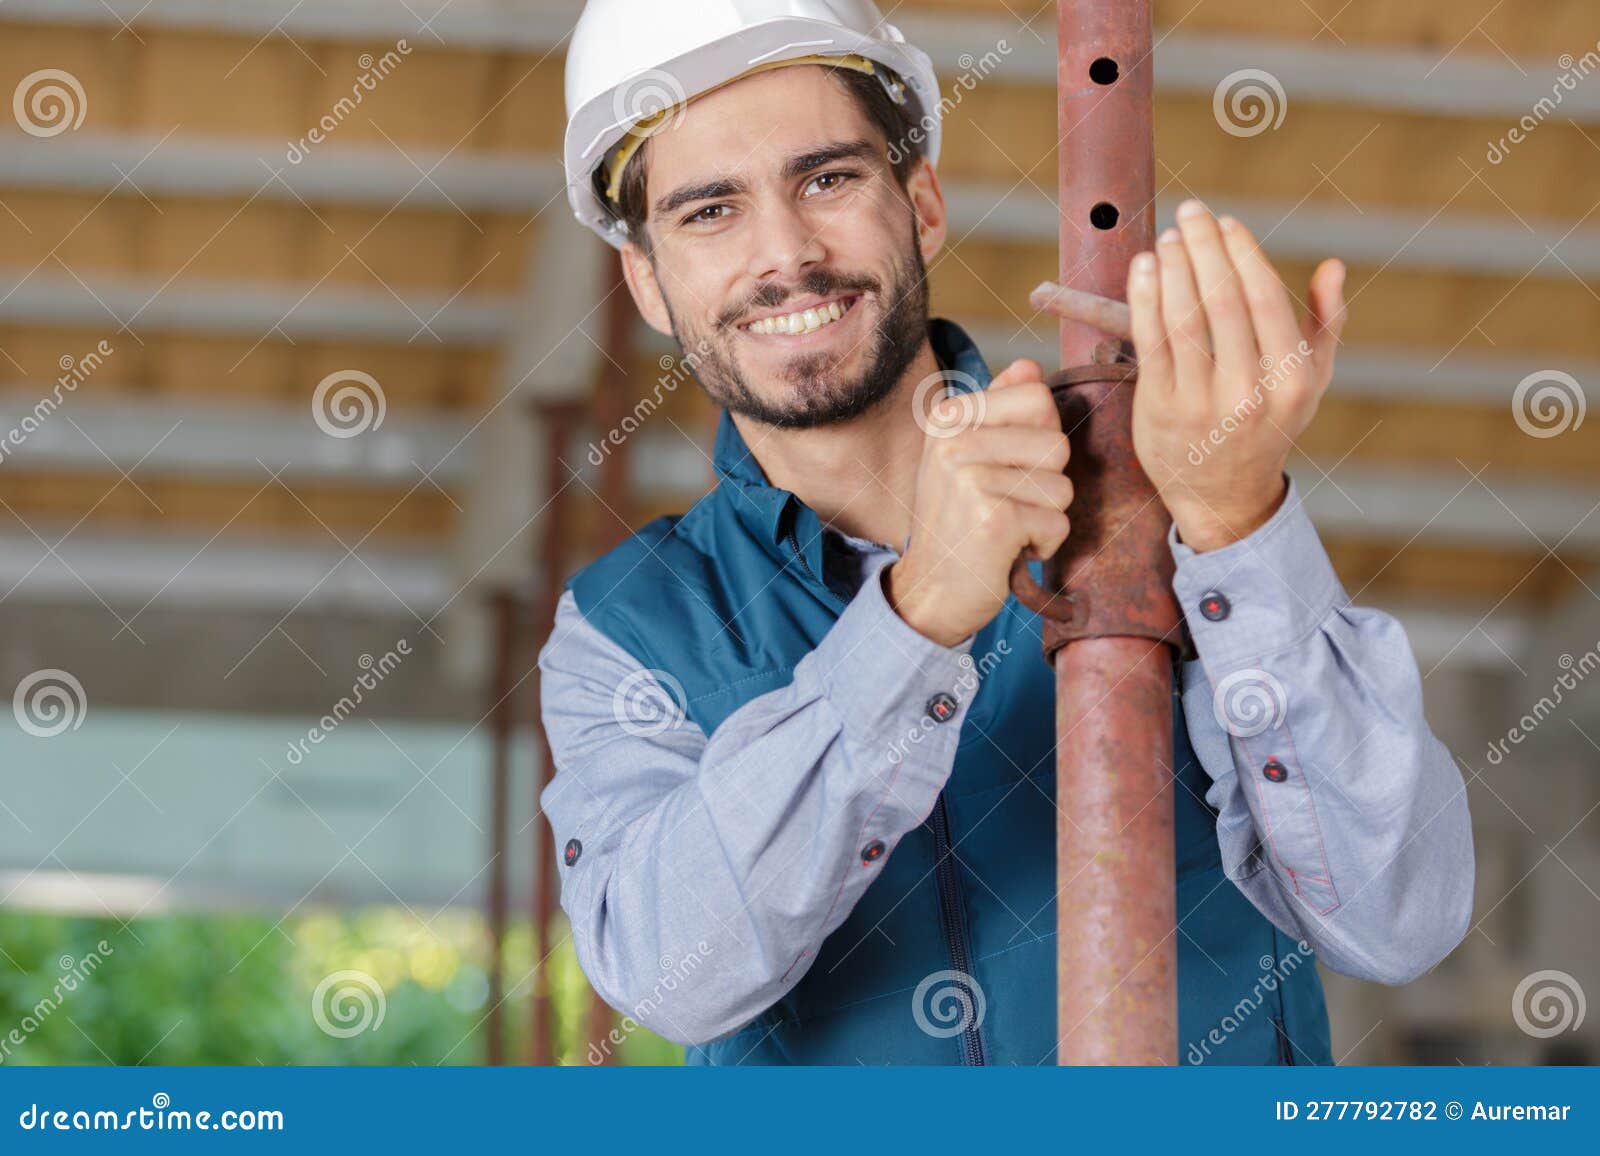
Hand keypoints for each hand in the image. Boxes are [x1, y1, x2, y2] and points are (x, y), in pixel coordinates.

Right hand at [887, 359, 1072, 645]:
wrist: (929, 591)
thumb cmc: (958, 522)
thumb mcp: (966, 457)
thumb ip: (998, 409)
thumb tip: (1029, 365)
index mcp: (949, 416)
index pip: (1038, 396)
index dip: (1040, 438)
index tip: (1007, 468)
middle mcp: (954, 441)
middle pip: (1057, 442)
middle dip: (1047, 481)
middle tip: (1006, 503)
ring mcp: (971, 478)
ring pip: (1063, 486)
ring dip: (1045, 516)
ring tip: (1006, 526)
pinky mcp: (993, 519)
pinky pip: (1057, 523)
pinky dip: (1042, 546)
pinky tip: (1007, 550)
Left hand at [1031, 200, 1345, 551]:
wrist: (1223, 494)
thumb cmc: (1270, 423)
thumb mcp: (1311, 381)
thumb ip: (1326, 322)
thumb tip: (1332, 266)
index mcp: (1291, 380)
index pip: (1264, 299)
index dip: (1241, 252)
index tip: (1226, 222)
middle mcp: (1247, 392)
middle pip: (1220, 301)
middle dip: (1202, 247)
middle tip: (1190, 212)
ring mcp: (1200, 402)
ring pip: (1182, 318)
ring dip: (1171, 267)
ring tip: (1167, 238)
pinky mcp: (1159, 407)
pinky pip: (1150, 341)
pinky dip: (1144, 298)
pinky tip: (1144, 268)